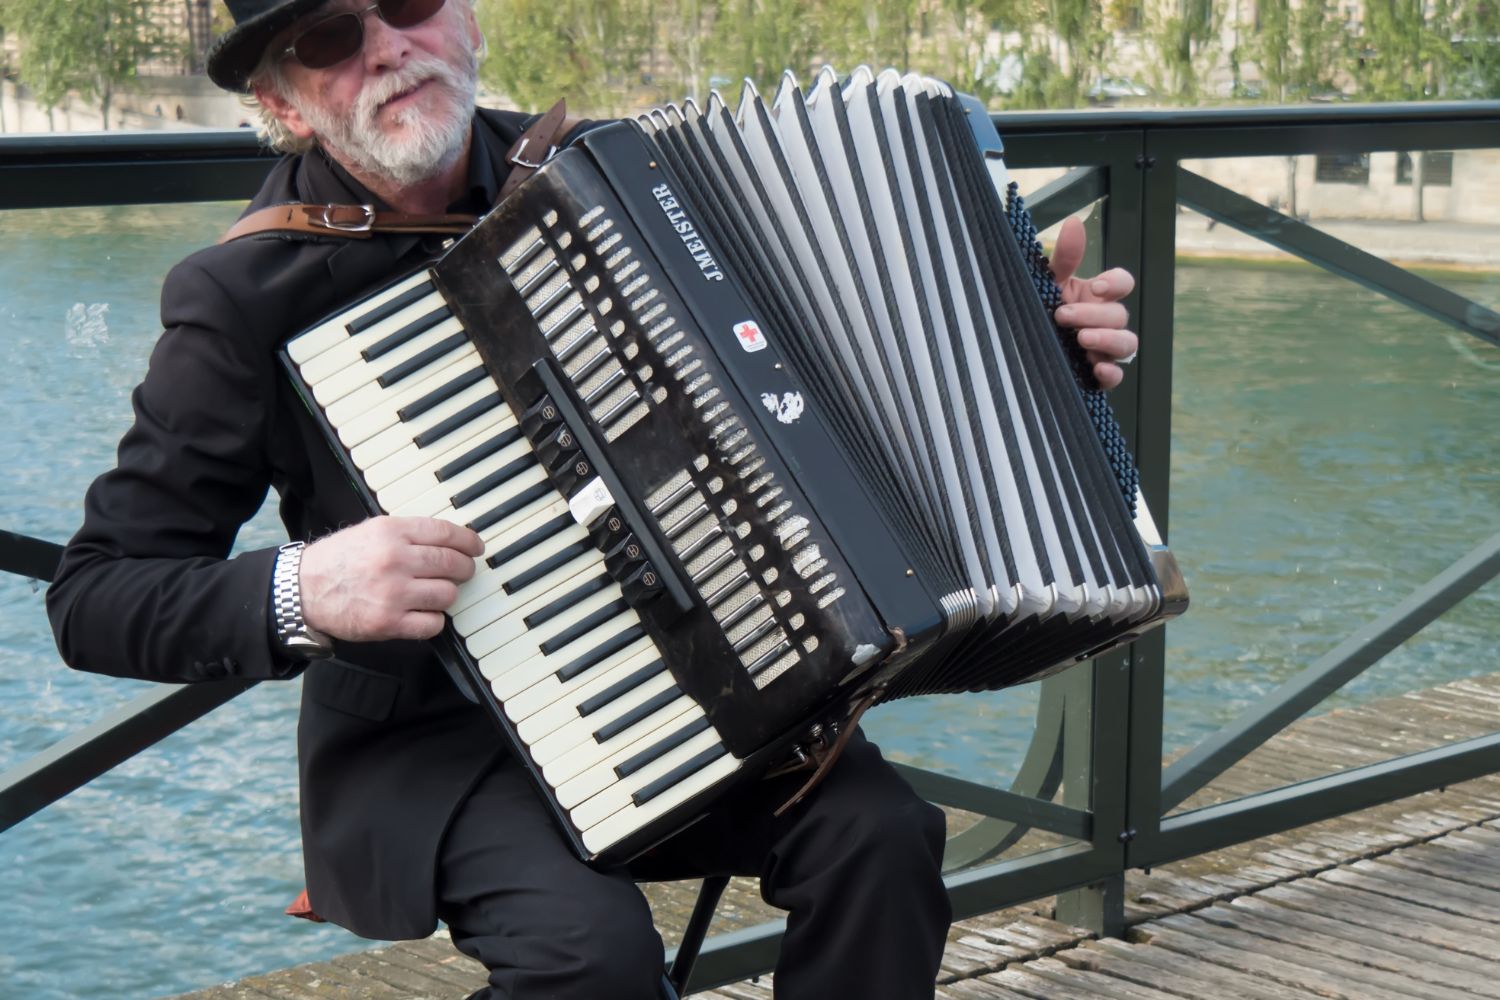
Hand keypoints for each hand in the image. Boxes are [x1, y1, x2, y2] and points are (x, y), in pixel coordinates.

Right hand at [299, 516, 485, 641]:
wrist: (303, 590)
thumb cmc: (339, 560)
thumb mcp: (371, 531)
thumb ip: (408, 534)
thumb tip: (450, 540)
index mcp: (391, 532)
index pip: (446, 533)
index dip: (468, 541)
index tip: (476, 547)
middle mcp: (394, 560)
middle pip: (452, 563)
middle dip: (464, 569)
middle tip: (463, 571)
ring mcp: (393, 593)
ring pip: (447, 594)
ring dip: (447, 594)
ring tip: (437, 593)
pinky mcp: (389, 622)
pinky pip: (433, 623)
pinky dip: (434, 620)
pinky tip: (425, 613)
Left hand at [1049, 216, 1137, 389]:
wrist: (1015, 345)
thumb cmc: (1036, 309)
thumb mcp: (1046, 282)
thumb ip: (1064, 257)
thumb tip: (1073, 223)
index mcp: (1094, 296)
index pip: (1122, 283)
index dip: (1114, 284)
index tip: (1095, 287)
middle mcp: (1103, 321)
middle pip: (1119, 315)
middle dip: (1094, 314)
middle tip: (1063, 316)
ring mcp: (1103, 348)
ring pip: (1127, 344)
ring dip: (1108, 340)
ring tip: (1082, 339)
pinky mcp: (1097, 374)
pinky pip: (1117, 375)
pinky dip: (1111, 373)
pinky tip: (1096, 369)